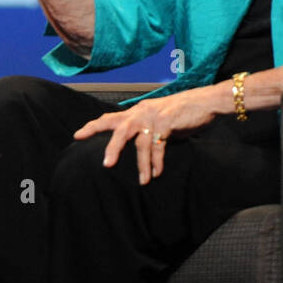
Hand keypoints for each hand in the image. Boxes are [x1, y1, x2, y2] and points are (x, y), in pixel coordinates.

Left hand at [75, 85, 225, 184]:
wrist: (205, 101)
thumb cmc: (181, 113)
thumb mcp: (158, 119)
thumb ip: (145, 130)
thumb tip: (137, 147)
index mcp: (136, 111)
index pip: (109, 118)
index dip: (93, 126)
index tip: (77, 135)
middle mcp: (141, 112)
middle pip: (118, 129)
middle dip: (112, 147)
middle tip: (106, 164)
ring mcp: (153, 116)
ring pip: (141, 143)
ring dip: (142, 164)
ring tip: (142, 180)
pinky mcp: (167, 123)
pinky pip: (158, 146)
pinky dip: (158, 161)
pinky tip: (157, 173)